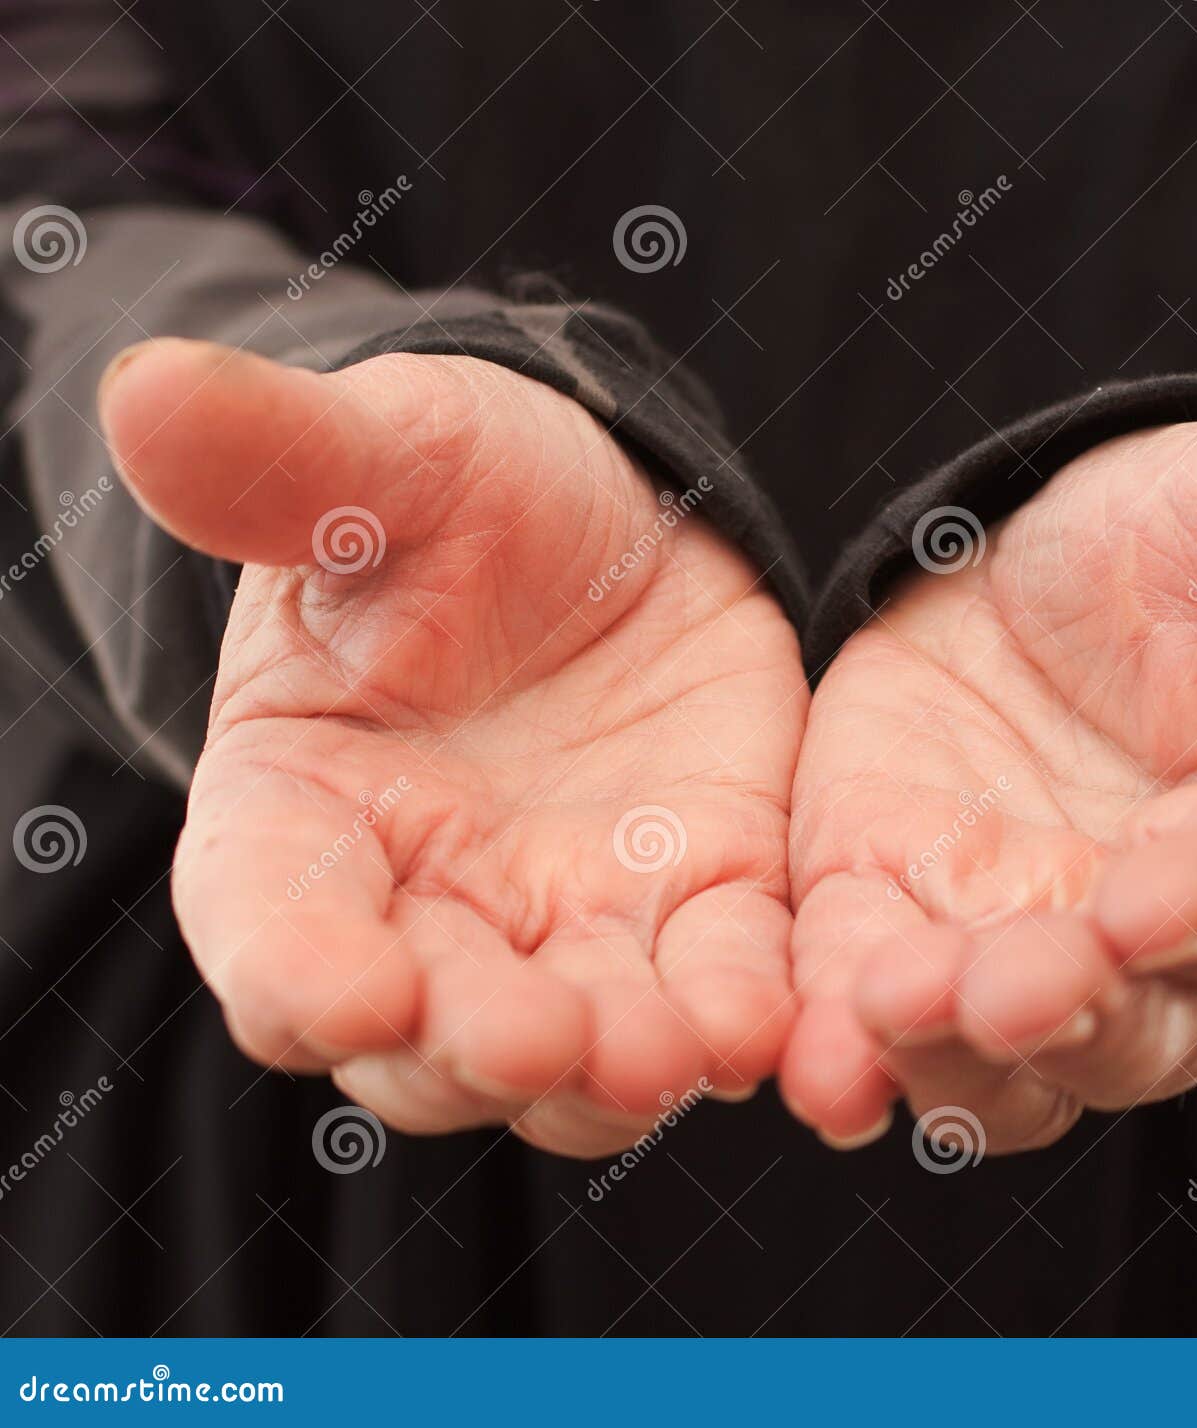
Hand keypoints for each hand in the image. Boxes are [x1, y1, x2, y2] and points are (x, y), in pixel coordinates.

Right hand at [100, 340, 805, 1155]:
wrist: (615, 518)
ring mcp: (565, 924)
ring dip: (606, 1075)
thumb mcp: (387, 459)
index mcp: (303, 806)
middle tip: (528, 1041)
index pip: (269, 921)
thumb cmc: (464, 494)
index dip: (299, 971)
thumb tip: (147, 391)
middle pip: (421, 1038)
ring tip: (664, 1056)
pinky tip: (765, 1028)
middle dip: (470, 1051)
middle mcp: (424, 902)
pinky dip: (733, 1020)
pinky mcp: (696, 903)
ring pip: (569, 1057)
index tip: (351, 993)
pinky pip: (711, 987)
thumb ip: (282, 459)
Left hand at [780, 419, 1196, 1151]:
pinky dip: (844, 1052)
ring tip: (886, 1012)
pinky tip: (810, 1064)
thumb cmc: (1177, 554)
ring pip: (1008, 1066)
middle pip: (1144, 1028)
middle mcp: (1174, 952)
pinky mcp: (898, 932)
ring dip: (952, 1056)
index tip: (1162, 891)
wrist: (1023, 574)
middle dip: (1079, 1011)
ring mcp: (1028, 956)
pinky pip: (869, 1017)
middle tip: (1013, 984)